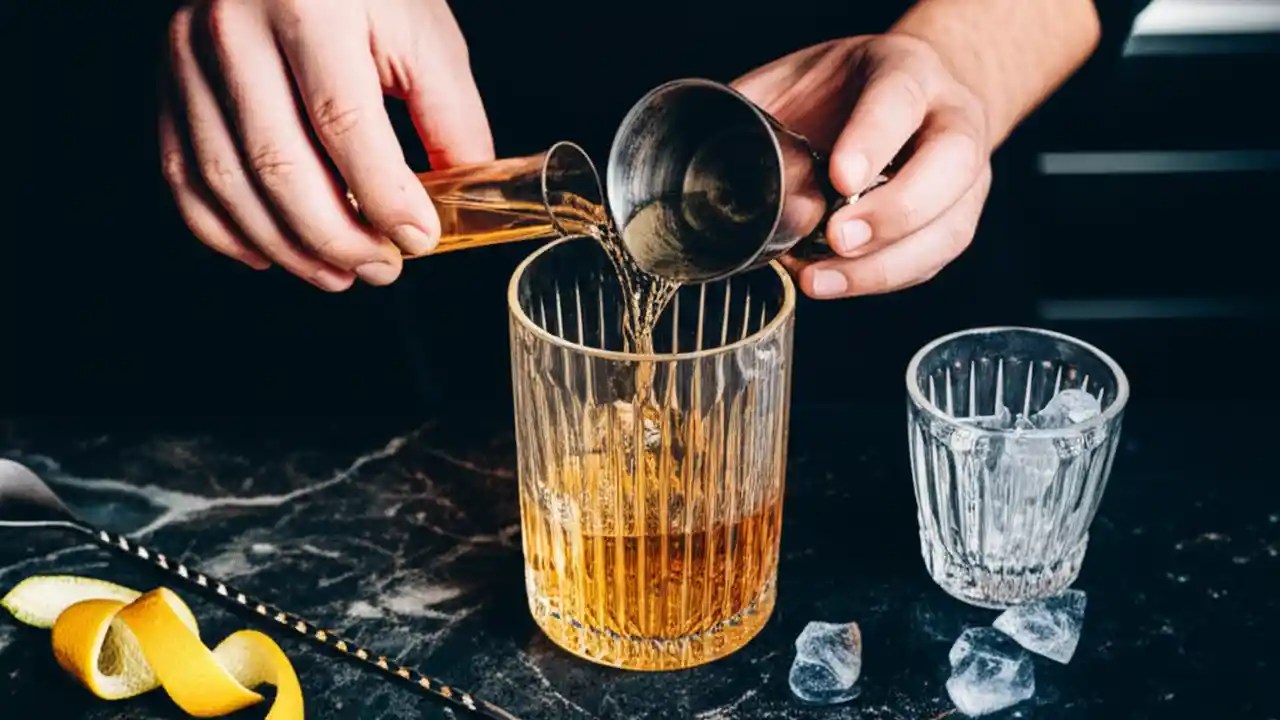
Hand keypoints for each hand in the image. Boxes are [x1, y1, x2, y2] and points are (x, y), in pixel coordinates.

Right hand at [160, 0, 493, 290]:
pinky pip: (184, 177)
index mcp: (308, 4)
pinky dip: (227, 232)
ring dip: (287, 248)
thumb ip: (449, 116)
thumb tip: (460, 200)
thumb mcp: (422, 30)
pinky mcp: (169, 84)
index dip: (383, 197)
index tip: (418, 239)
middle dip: (337, 238)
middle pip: (278, 165)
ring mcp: (187, 57)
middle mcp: (233, 27)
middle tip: (382, 268)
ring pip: (227, 183)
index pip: (343, 123)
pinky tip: (273, 252)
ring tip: (339, 272)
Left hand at [733, 34, 991, 298]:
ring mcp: (964, 175)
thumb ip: (753, 110)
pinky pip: (933, 260)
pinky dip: (884, 281)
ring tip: (824, 281)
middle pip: (950, 165)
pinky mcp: (954, 220)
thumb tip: (691, 157)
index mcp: (906, 71)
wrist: (906, 97)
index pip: (899, 100)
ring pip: (949, 226)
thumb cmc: (842, 91)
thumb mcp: (795, 78)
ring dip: (887, 265)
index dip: (873, 140)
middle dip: (895, 212)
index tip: (839, 177)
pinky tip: (838, 284)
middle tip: (838, 239)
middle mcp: (950, 119)